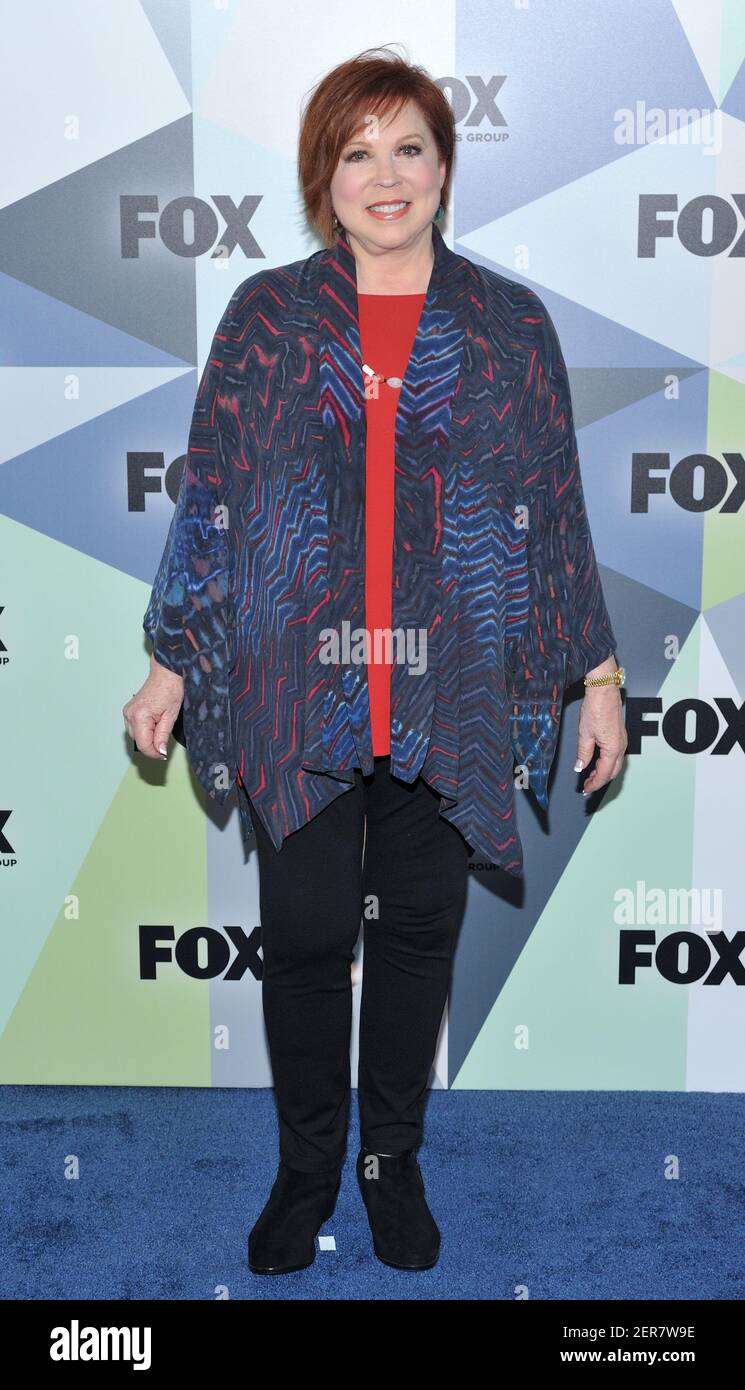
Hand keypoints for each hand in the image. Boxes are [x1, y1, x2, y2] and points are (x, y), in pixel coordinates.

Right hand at [123, 657, 183, 760]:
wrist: (166, 674)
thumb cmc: (170, 689)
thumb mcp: (171, 716)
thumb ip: (163, 736)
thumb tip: (160, 751)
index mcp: (139, 716)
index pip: (143, 745)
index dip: (154, 753)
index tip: (163, 755)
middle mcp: (129, 715)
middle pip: (138, 742)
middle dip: (151, 746)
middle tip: (165, 742)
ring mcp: (127, 712)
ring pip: (135, 736)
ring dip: (147, 739)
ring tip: (161, 730)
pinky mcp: (129, 710)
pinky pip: (134, 728)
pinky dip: (143, 731)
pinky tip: (153, 726)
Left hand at [574, 662, 627, 796]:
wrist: (604, 691)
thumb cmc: (596, 708)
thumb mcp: (585, 734)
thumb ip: (583, 753)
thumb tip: (580, 767)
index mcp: (613, 749)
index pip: (604, 774)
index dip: (595, 783)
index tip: (586, 789)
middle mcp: (621, 746)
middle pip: (613, 772)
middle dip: (600, 780)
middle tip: (587, 785)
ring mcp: (622, 741)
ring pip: (615, 764)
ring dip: (604, 772)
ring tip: (590, 775)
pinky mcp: (620, 735)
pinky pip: (616, 755)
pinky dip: (607, 763)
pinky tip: (597, 762)